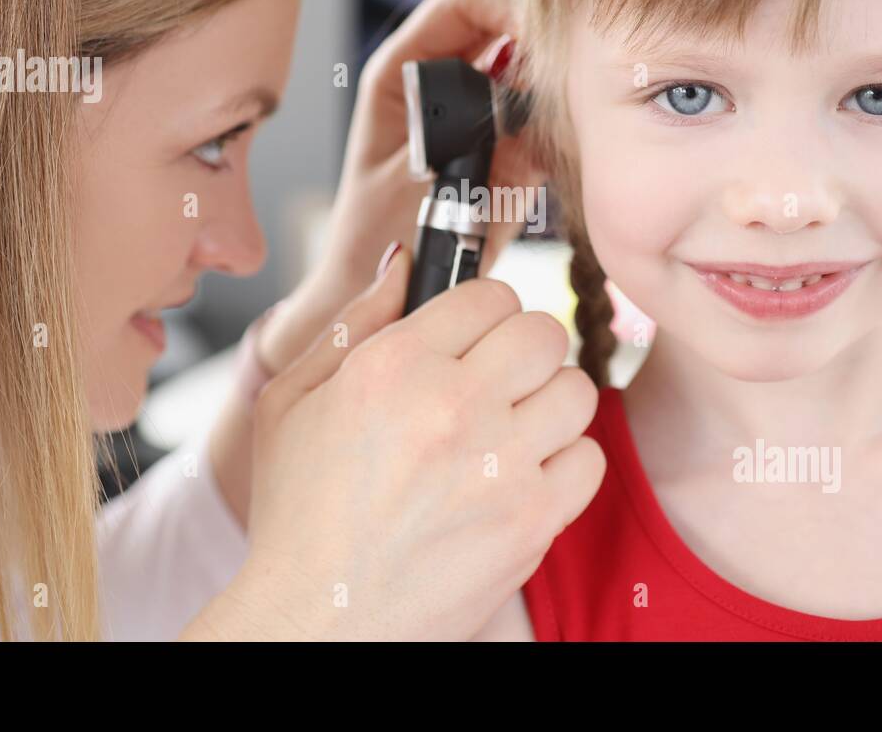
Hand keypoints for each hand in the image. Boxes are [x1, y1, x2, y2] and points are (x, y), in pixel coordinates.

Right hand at [188, 247, 604, 640]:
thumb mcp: (291, 400)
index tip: (476, 333)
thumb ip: (355, 320)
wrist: (318, 621)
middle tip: (500, 377)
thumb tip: (405, 261)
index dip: (485, 310)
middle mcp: (452, 407)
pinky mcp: (531, 522)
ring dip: (547, 403)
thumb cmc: (299, 513)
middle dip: (524, 347)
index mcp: (393, 366)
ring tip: (510, 429)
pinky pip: (589, 459)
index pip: (491, 293)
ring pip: (576, 390)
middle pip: (544, 332)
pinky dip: (564, 463)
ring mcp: (499, 466)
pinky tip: (521, 476)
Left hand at [298, 0, 541, 321]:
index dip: (512, 7)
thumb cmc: (382, 239)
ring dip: (556, 92)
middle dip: (544, 47)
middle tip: (568, 87)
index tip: (545, 44)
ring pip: (538, 68)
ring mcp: (480, 107)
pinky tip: (555, 158)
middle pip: (512, 22)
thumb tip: (529, 102)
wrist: (390, 291)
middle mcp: (444, 75)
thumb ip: (473, 140)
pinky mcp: (510, 141)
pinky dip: (560, 131)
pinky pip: (548, 118)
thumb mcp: (420, 183)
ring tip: (562, 127)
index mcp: (403, 66)